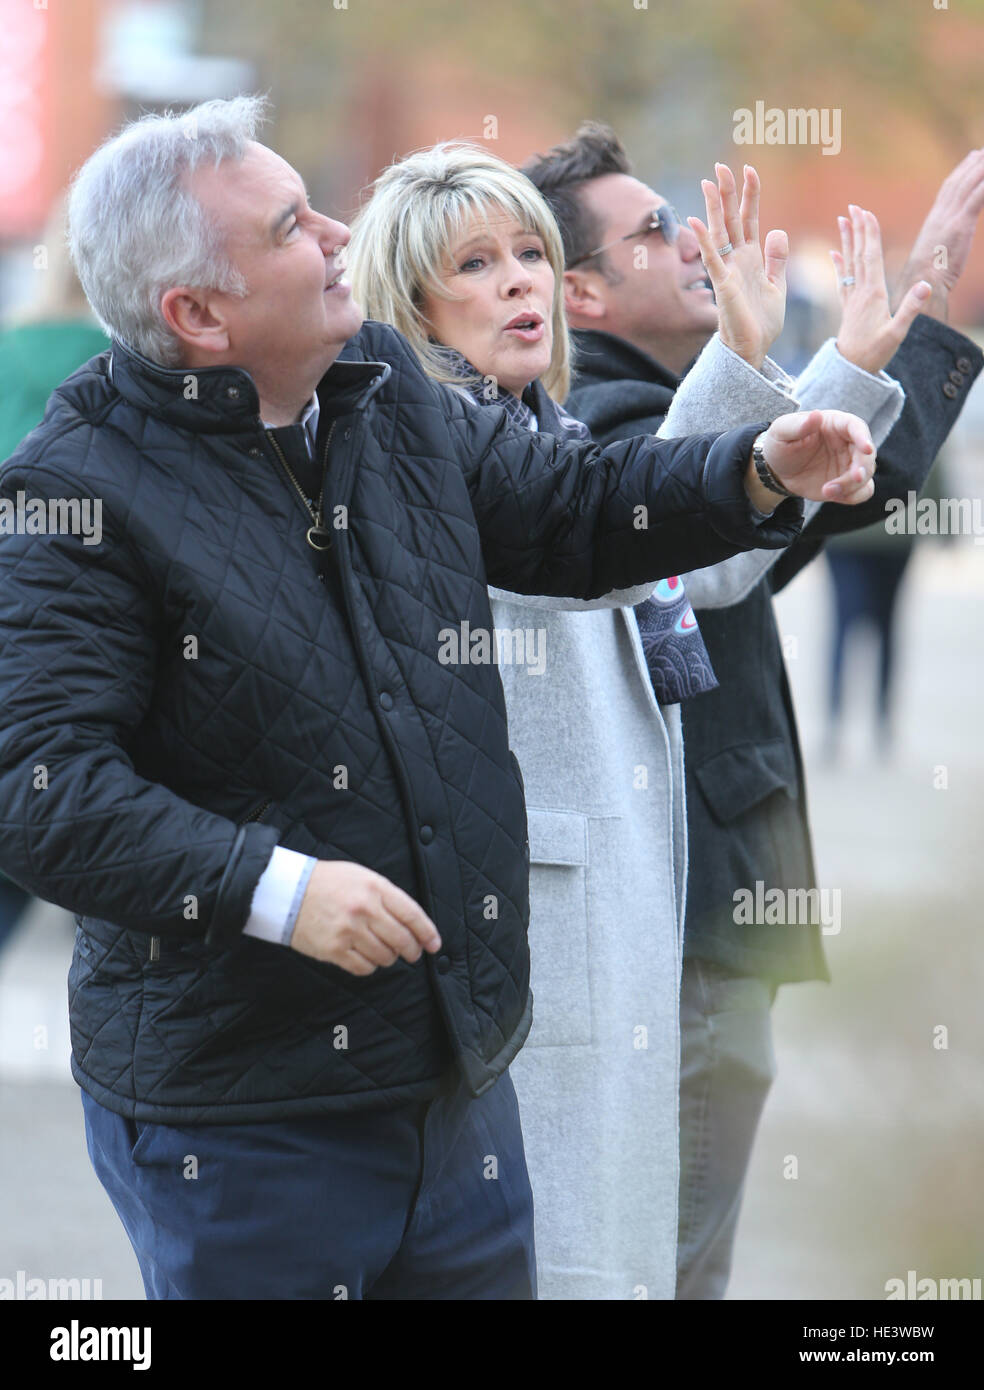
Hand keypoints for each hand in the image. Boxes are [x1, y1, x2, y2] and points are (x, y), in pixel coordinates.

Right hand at [291, 860, 441, 974]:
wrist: (289, 891)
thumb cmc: (328, 883)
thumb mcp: (362, 876)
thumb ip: (386, 896)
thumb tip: (412, 922)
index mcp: (375, 888)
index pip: (412, 915)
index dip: (427, 933)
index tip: (434, 945)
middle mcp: (364, 910)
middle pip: (402, 940)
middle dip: (412, 950)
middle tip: (412, 953)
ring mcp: (349, 931)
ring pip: (385, 957)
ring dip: (389, 958)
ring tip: (384, 952)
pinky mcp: (334, 950)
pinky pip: (364, 968)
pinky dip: (370, 966)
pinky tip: (367, 958)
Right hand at [687, 163, 787, 370]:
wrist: (754, 348)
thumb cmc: (762, 322)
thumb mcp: (777, 285)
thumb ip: (777, 259)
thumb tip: (779, 231)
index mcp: (751, 257)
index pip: (749, 218)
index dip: (750, 195)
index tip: (750, 170)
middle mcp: (737, 259)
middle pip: (731, 219)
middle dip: (727, 193)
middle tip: (721, 166)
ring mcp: (728, 270)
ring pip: (719, 233)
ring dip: (713, 208)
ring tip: (709, 182)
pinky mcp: (722, 285)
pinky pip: (712, 258)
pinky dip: (704, 239)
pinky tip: (696, 220)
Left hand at [746, 409, 875, 510]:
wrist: (777, 469)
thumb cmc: (781, 444)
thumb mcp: (781, 431)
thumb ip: (798, 425)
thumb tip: (816, 415)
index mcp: (836, 424)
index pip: (856, 426)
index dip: (863, 436)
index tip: (867, 448)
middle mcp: (848, 443)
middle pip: (867, 455)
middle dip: (863, 467)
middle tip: (854, 478)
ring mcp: (849, 464)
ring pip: (866, 475)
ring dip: (853, 486)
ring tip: (826, 491)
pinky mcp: (847, 483)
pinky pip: (861, 491)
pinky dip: (853, 497)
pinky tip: (832, 495)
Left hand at [832, 204, 930, 373]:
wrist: (851, 370)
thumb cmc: (875, 353)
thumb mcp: (897, 333)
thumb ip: (911, 308)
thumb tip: (925, 285)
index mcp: (873, 293)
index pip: (870, 256)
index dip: (869, 233)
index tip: (866, 212)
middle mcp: (860, 292)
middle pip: (858, 254)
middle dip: (857, 229)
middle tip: (853, 206)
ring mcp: (852, 299)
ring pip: (849, 263)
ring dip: (847, 240)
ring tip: (842, 219)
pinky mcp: (848, 307)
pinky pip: (842, 281)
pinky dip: (839, 265)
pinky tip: (834, 253)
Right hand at [892, 148, 983, 319]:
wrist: (920, 284)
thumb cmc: (925, 279)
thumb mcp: (932, 257)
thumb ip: (940, 245)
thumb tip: (943, 247)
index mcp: (933, 221)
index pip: (948, 188)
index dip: (961, 171)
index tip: (972, 158)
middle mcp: (940, 215)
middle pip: (958, 181)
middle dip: (973, 163)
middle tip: (983, 150)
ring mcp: (949, 219)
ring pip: (968, 184)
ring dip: (981, 168)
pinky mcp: (960, 225)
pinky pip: (977, 198)